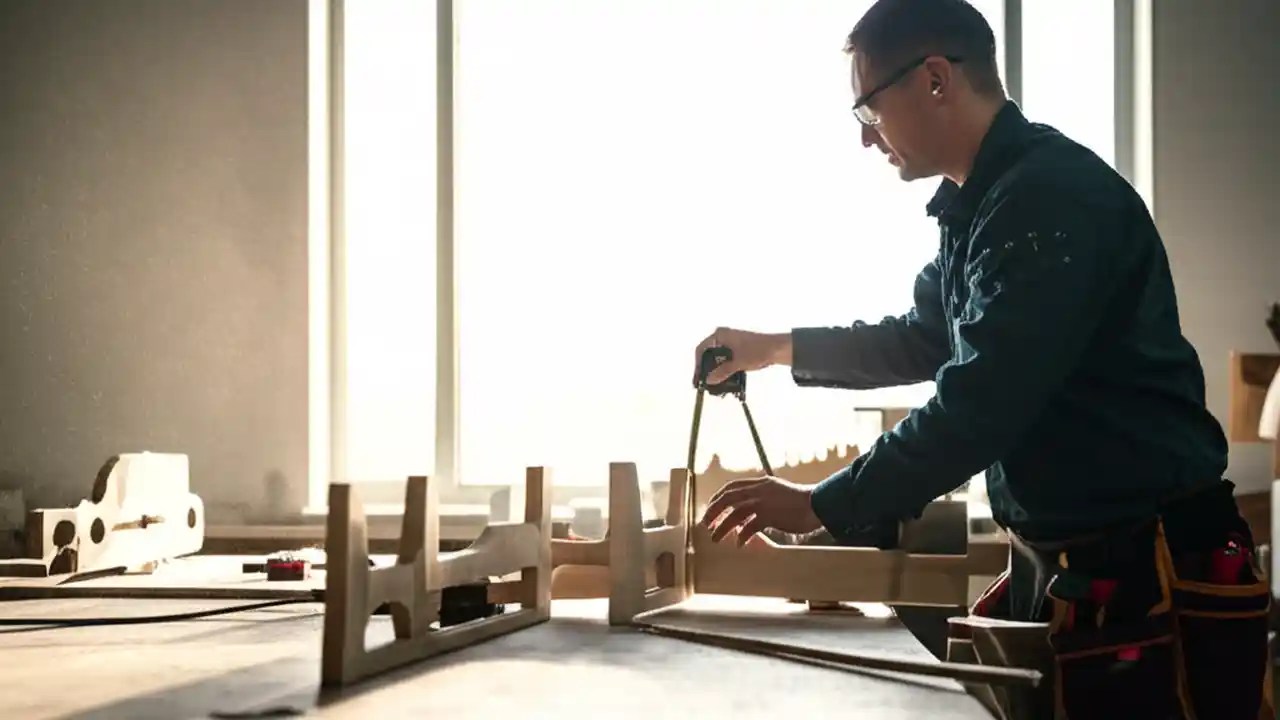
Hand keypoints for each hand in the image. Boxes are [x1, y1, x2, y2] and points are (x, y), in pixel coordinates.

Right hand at [693, 327, 791, 386]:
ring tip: (713, 385)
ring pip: (716, 358)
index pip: (701, 350)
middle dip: (706, 370)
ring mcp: (730, 342)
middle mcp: (723, 336)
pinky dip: (723, 369)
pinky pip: (725, 360)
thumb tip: (708, 380)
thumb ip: (722, 372)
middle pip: (708, 354)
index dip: (697, 365)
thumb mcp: (738, 363)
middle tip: (703, 384)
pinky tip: (723, 380)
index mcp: (720, 335)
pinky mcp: (736, 349)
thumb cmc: (757, 351)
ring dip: (715, 371)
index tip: (697, 379)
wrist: (778, 349)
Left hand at [699, 476, 823, 546]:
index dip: (718, 498)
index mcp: (761, 483)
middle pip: (727, 498)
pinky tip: (739, 544)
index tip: (711, 508)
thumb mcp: (778, 494)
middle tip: (706, 525)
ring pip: (734, 513)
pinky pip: (750, 527)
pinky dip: (742, 536)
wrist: (819, 504)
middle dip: (714, 511)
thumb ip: (763, 500)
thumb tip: (747, 517)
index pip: (731, 487)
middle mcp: (759, 490)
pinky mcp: (770, 515)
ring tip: (715, 538)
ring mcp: (764, 501)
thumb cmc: (802, 503)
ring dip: (722, 526)